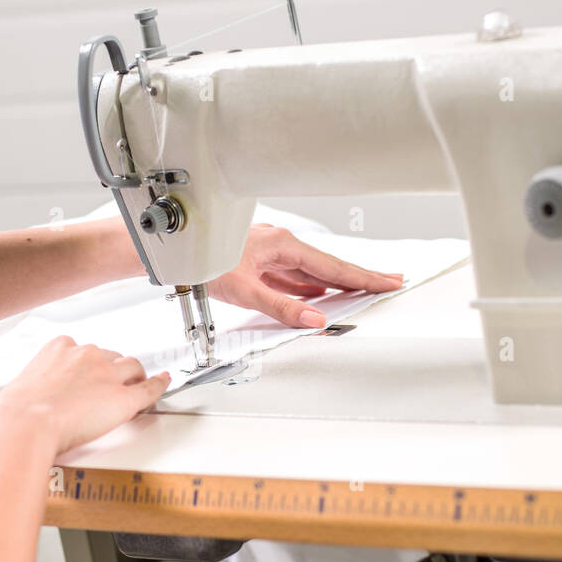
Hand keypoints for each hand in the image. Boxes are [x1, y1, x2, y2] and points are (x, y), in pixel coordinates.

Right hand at [0, 336, 169, 453]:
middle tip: (111, 385)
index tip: (90, 374)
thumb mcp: (22, 386)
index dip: (91, 365)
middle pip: (112, 357)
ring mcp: (107, 375)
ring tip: (136, 386)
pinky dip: (159, 385)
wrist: (24, 424)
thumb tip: (32, 398)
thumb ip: (37, 385)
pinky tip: (163, 383)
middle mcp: (87, 354)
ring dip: (134, 376)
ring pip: (131, 368)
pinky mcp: (122, 398)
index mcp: (60, 347)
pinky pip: (149, 389)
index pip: (85, 350)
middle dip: (113, 370)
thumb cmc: (16, 412)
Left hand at [207, 224, 403, 327]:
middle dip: (358, 277)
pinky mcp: (258, 262)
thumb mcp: (245, 290)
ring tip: (360, 290)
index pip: (332, 266)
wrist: (172, 253)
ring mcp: (269, 252)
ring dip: (335, 282)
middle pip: (327, 266)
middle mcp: (279, 244)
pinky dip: (309, 286)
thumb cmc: (200, 262)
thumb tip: (313, 318)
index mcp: (282, 244)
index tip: (388, 281)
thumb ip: (281, 307)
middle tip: (388, 282)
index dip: (362, 277)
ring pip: (310, 271)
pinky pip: (292, 275)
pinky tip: (317, 295)